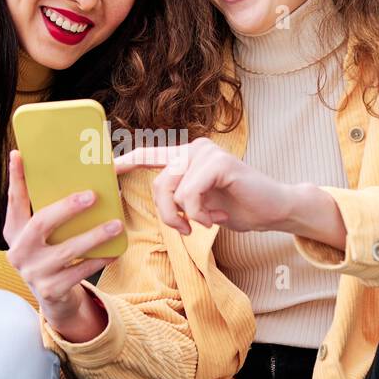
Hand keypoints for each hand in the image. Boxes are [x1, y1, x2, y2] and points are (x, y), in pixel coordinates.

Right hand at [3, 149, 121, 328]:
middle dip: (67, 208)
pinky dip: (98, 260)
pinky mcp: (51, 290)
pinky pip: (79, 271)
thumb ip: (54, 214)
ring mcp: (33, 273)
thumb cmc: (54, 254)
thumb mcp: (46, 236)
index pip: (14, 201)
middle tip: (92, 195)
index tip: (18, 154)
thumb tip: (83, 181)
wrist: (54, 299)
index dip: (16, 178)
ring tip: (116, 225)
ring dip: (94, 236)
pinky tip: (114, 251)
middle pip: (41, 223)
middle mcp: (19, 252)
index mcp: (15, 232)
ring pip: (66, 250)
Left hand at [113, 137, 296, 235]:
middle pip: (158, 184)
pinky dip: (200, 214)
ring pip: (172, 191)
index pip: (148, 154)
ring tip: (208, 221)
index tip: (104, 167)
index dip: (125, 160)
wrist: (273, 210)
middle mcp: (193, 149)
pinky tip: (218, 217)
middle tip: (188, 229)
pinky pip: (190, 195)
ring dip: (187, 216)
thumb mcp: (199, 204)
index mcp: (185, 157)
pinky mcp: (218, 162)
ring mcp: (206, 152)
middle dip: (169, 215)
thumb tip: (157, 201)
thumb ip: (178, 197)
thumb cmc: (236, 207)